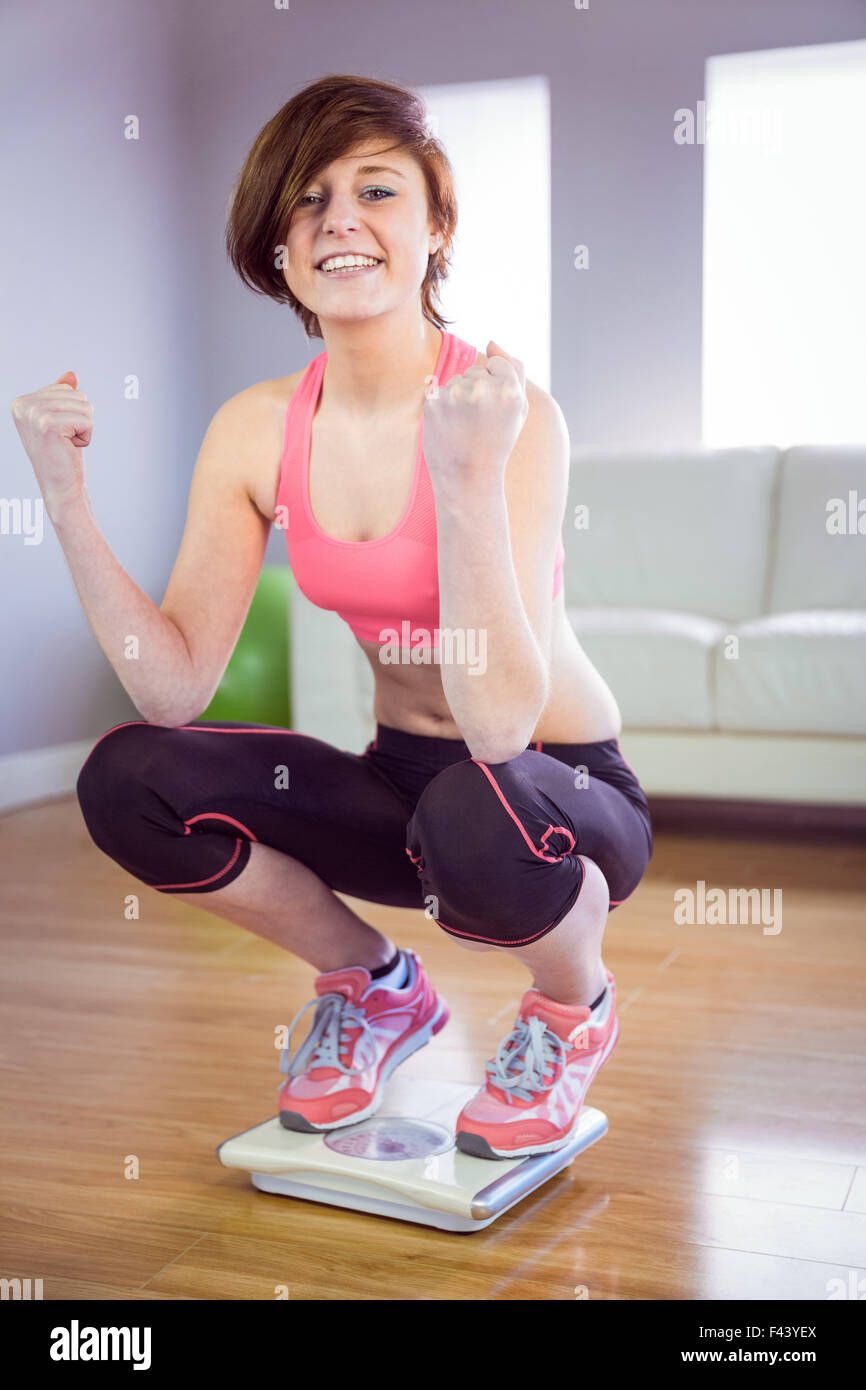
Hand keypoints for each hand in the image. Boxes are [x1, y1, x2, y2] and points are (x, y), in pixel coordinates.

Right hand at [10, 371, 92, 512]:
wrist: (61, 487)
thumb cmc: (62, 455)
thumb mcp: (62, 420)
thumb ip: (62, 396)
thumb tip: (71, 374)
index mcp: (22, 402)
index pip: (65, 387)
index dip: (71, 411)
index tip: (58, 432)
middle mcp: (23, 405)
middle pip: (76, 393)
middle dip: (79, 418)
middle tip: (64, 440)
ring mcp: (34, 414)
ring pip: (84, 405)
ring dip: (84, 427)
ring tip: (67, 444)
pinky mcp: (49, 425)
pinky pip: (87, 419)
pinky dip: (86, 436)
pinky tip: (70, 448)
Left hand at [423, 339, 528, 494]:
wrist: (468, 478)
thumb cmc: (497, 442)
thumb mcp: (518, 408)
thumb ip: (513, 369)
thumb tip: (490, 340)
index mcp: (510, 388)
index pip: (498, 363)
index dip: (497, 386)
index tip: (496, 411)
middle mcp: (483, 387)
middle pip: (476, 369)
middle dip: (478, 390)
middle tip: (480, 423)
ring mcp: (456, 393)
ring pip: (457, 379)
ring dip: (459, 397)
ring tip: (465, 426)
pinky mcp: (434, 401)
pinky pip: (440, 390)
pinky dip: (443, 406)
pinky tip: (450, 427)